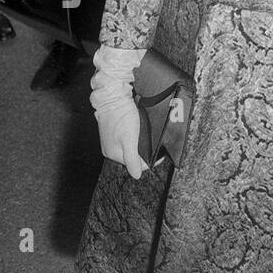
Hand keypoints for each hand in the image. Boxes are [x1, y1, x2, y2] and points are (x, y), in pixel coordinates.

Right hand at [88, 45, 147, 179]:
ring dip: (142, 146)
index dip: (150, 161)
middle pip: (133, 157)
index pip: (135, 165)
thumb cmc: (121, 116)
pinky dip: (136, 138)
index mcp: (113, 153)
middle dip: (146, 153)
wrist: (112, 96)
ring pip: (131, 148)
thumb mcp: (129, 139)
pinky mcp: (114, 131)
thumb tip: (137, 176)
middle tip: (158, 146)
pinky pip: (128, 140)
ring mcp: (112, 140)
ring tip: (152, 139)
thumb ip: (132, 159)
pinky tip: (142, 132)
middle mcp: (111, 149)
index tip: (161, 155)